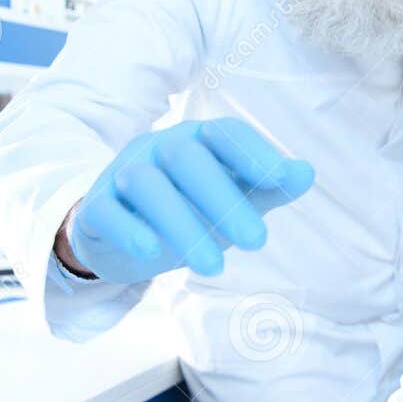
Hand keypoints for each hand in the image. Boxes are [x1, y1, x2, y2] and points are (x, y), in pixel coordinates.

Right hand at [64, 118, 313, 283]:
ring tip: (215, 267)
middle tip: (258, 242)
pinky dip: (128, 228)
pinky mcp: (96, 207)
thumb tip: (306, 173)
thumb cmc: (188, 209)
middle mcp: (157, 149)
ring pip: (147, 184)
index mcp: (195, 140)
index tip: (282, 180)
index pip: (224, 133)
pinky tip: (151, 251)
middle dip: (223, 197)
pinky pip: (106, 210)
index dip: (252, 152)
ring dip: (182, 223)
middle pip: (186, 156)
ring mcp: (122, 175)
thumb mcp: (233, 199)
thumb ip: (269, 186)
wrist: (120, 234)